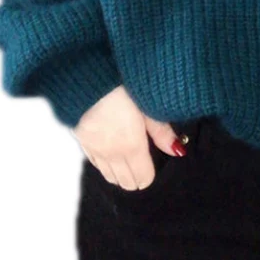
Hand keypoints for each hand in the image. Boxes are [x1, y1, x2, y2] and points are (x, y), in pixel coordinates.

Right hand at [72, 85, 187, 189]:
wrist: (86, 77)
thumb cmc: (122, 88)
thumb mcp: (147, 106)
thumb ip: (162, 131)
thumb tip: (178, 151)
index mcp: (132, 147)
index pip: (142, 178)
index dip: (150, 174)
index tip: (153, 163)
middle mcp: (112, 154)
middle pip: (125, 182)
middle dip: (135, 177)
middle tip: (142, 163)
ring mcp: (95, 150)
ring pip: (108, 176)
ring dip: (120, 173)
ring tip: (128, 161)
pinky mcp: (82, 142)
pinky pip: (95, 164)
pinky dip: (105, 164)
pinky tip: (110, 153)